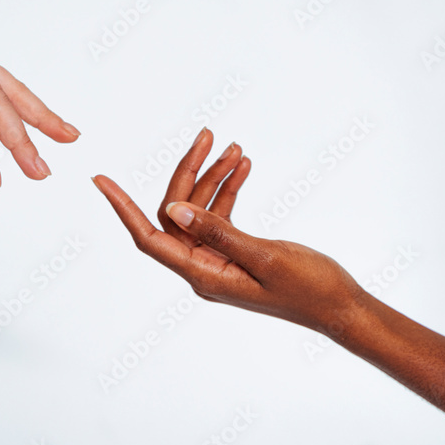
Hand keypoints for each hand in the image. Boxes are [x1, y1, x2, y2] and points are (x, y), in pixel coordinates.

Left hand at [93, 128, 367, 333]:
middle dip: (190, 173)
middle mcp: (203, 269)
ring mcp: (219, 261)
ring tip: (235, 148)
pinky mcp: (236, 253)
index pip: (149, 237)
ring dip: (215, 178)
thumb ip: (217, 232)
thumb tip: (172, 210)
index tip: (101, 180)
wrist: (343, 307)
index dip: (123, 208)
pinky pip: (222, 216)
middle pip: (177, 214)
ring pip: (201, 211)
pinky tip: (244, 166)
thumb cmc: (309, 288)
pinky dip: (230, 190)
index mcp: (202, 276)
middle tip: (207, 137)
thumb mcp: (263, 257)